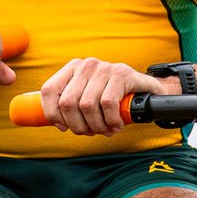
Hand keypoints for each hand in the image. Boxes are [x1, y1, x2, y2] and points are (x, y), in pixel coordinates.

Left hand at [36, 59, 169, 135]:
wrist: (147, 93)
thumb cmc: (114, 99)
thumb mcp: (89, 97)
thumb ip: (70, 104)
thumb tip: (50, 121)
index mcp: (73, 68)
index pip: (49, 90)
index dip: (52, 114)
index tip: (63, 127)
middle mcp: (86, 65)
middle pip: (67, 103)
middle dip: (77, 126)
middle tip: (90, 132)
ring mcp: (104, 67)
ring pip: (86, 105)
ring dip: (96, 126)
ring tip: (105, 130)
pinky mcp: (121, 73)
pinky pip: (107, 104)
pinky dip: (110, 121)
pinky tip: (116, 125)